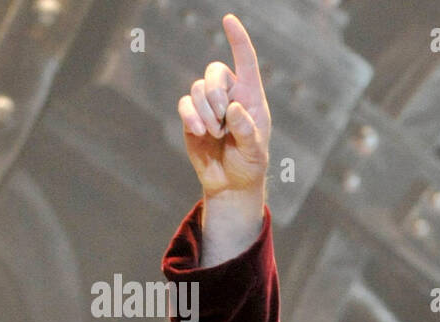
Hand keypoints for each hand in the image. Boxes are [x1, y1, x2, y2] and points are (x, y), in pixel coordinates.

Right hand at [177, 13, 271, 201]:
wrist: (231, 184)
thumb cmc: (250, 165)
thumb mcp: (255, 152)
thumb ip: (247, 131)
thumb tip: (234, 109)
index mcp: (251, 98)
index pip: (246, 63)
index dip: (238, 40)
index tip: (229, 20)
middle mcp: (230, 96)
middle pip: (214, 72)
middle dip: (215, 93)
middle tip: (222, 121)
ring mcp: (209, 106)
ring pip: (197, 89)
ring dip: (205, 112)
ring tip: (216, 134)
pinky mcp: (192, 117)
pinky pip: (185, 104)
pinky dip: (191, 117)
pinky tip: (201, 132)